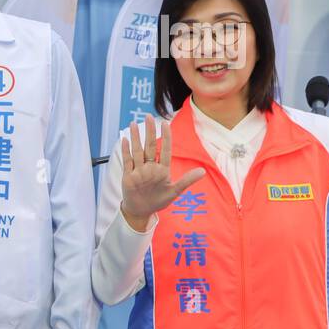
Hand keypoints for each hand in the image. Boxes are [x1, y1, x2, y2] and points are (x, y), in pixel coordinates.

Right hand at [119, 115, 204, 231]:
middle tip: (148, 117)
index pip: (164, 149)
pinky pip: (127, 161)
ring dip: (135, 138)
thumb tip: (203, 171)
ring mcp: (139, 170)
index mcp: (162, 169)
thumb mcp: (175, 192)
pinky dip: (126, 151)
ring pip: (137, 151)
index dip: (165, 137)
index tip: (165, 124)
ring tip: (132, 124)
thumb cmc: (159, 201)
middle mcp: (150, 167)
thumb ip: (187, 181)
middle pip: (149, 146)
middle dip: (149, 131)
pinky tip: (125, 140)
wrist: (142, 211)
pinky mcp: (128, 176)